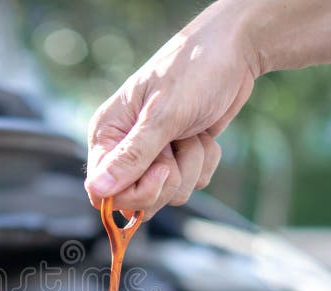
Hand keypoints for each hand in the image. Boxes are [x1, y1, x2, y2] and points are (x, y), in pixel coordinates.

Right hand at [85, 2, 257, 217]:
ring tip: (193, 131)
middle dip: (169, 177)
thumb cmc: (194, 72)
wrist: (235, 51)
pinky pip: (191, 183)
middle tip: (179, 142)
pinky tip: (204, 134)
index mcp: (107, 134)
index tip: (162, 172)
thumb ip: (131, 157)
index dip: (134, 193)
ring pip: (169, 193)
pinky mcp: (180, 156)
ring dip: (191, 165)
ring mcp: (153, 153)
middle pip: (138, 198)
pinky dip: (205, 161)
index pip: (103, 191)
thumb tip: (96, 191)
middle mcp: (125, 147)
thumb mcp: (162, 115)